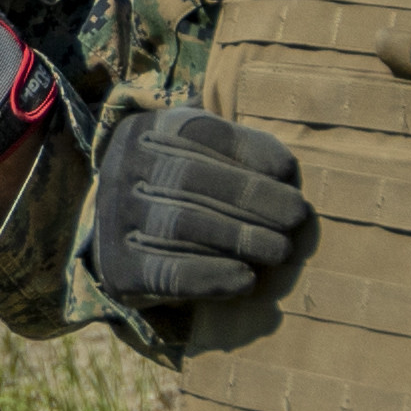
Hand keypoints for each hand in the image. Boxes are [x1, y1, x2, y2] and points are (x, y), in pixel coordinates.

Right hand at [82, 103, 312, 307]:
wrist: (117, 236)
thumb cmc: (175, 190)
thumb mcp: (193, 151)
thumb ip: (232, 148)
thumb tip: (286, 167)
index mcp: (146, 132)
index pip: (197, 131)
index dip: (246, 149)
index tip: (287, 170)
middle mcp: (122, 168)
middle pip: (189, 177)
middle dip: (250, 196)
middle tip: (296, 215)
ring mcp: (114, 218)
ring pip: (181, 224)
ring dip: (239, 237)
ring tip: (280, 249)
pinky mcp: (119, 268)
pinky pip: (167, 272)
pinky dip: (211, 276)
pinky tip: (246, 279)